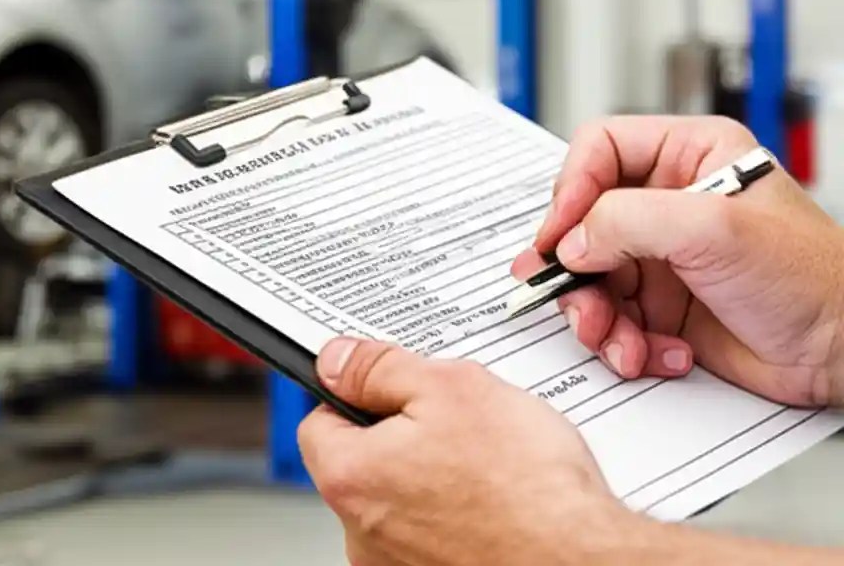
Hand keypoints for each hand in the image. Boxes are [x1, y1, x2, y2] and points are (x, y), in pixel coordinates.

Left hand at [299, 338, 637, 565]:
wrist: (584, 562)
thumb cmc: (527, 487)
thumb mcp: (451, 388)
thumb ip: (380, 369)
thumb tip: (337, 360)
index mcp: (349, 477)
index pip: (320, 420)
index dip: (358, 394)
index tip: (393, 388)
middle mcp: (360, 533)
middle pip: (362, 464)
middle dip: (402, 439)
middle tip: (457, 426)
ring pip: (400, 502)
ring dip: (432, 481)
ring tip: (488, 470)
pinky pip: (432, 536)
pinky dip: (456, 519)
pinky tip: (496, 506)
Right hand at [512, 116, 843, 406]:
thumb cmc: (811, 278)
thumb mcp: (713, 229)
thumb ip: (627, 221)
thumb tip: (571, 243)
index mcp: (688, 155)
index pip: (598, 149)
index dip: (571, 190)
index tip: (560, 236)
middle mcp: (669, 202)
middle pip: (583, 224)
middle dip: (577, 272)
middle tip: (578, 302)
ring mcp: (664, 257)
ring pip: (591, 280)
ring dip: (598, 318)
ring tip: (621, 341)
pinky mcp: (664, 307)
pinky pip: (614, 321)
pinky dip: (626, 344)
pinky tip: (660, 353)